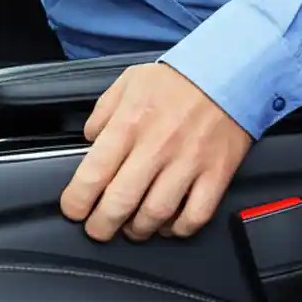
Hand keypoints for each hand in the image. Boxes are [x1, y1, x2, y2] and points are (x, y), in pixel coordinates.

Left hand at [60, 62, 252, 241]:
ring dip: (138, 230)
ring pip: (156, 213)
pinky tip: (168, 226)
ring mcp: (188, 163)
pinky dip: (179, 229)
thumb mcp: (127, 84)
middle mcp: (156, 147)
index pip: (93, 173)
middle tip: (97, 230)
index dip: (77, 201)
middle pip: (121, 202)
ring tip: (130, 229)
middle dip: (102, 225)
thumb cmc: (175, 79)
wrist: (228, 72)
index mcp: (128, 125)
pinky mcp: (216, 173)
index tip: (73, 210)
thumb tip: (89, 140)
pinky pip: (196, 214)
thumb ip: (102, 114)